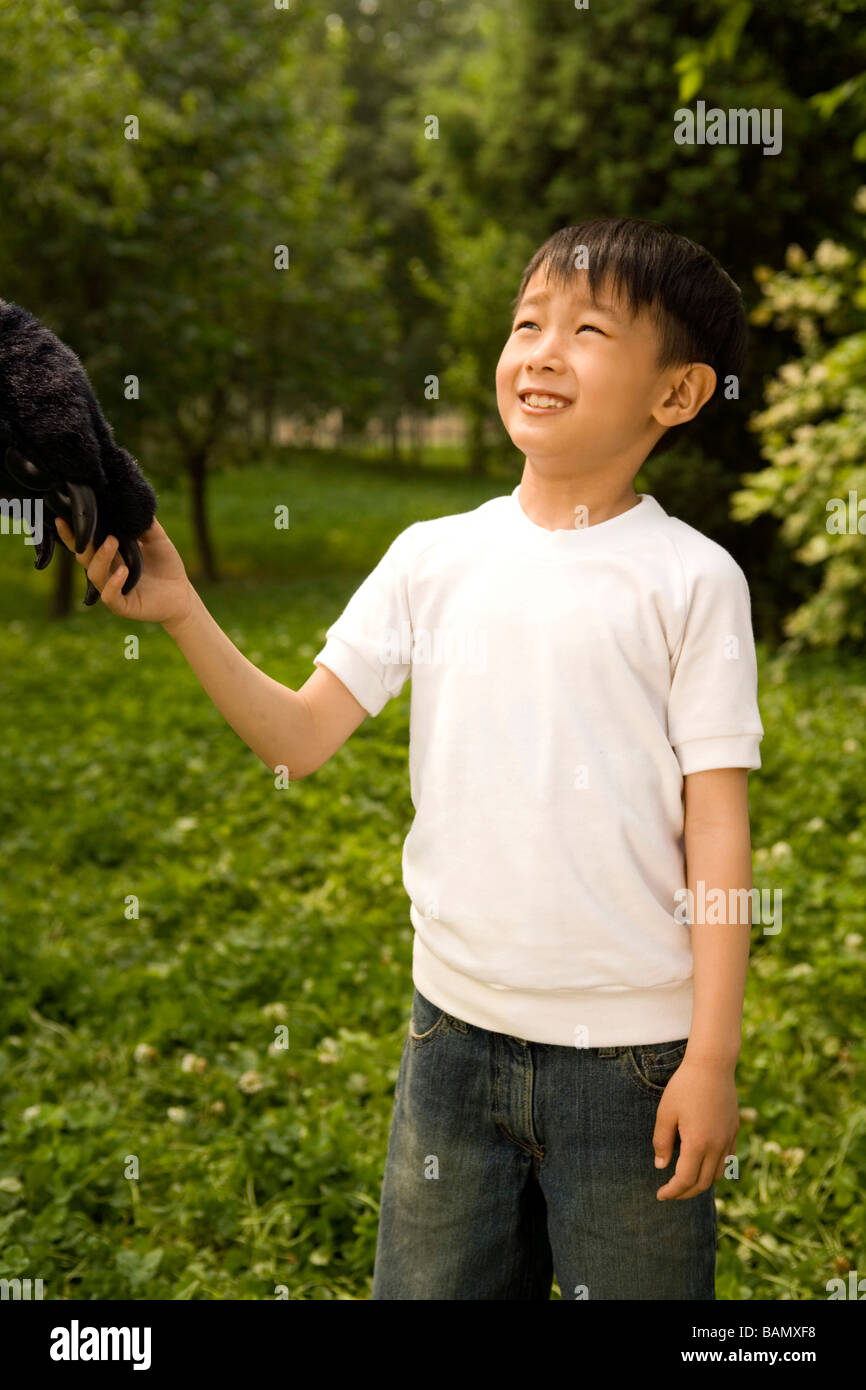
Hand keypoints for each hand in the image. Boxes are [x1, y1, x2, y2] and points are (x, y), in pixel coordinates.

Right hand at [55, 515, 194, 627]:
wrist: (182, 594)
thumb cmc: (167, 566)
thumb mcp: (157, 539)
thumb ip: (144, 523)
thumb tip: (133, 500)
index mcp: (110, 556)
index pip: (86, 543)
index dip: (72, 533)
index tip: (63, 517)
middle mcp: (106, 572)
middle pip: (84, 557)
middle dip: (84, 542)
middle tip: (93, 527)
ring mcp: (113, 589)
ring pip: (95, 575)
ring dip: (101, 558)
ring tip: (112, 542)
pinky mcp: (123, 606)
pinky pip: (111, 597)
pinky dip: (113, 584)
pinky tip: (123, 571)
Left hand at [652, 1058, 738, 1199]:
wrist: (712, 1065)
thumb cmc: (685, 1086)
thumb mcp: (665, 1113)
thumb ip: (662, 1142)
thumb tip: (661, 1166)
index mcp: (697, 1143)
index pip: (685, 1180)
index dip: (672, 1191)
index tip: (660, 1195)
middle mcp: (716, 1146)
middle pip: (703, 1183)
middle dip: (685, 1193)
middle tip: (670, 1192)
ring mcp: (728, 1139)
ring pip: (717, 1174)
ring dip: (701, 1183)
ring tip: (685, 1180)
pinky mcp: (734, 1130)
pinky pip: (727, 1159)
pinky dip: (715, 1169)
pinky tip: (703, 1163)